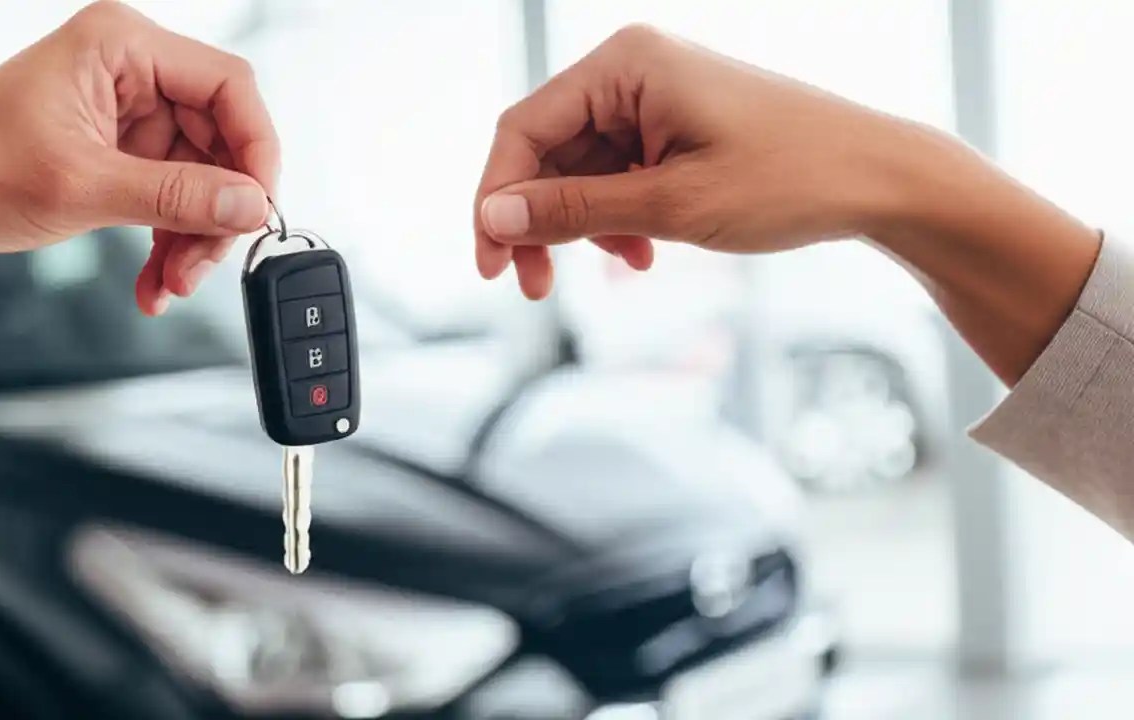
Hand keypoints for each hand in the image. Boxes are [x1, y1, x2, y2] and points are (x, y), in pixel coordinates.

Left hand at [0, 1, 278, 314]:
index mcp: (123, 46)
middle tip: (201, 263)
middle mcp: (134, 70)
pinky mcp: (125, 148)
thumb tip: (251, 205)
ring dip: (194, 237)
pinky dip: (171, 239)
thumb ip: (177, 195)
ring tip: (171, 280)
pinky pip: (175, 194)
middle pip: (222, 139)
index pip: (230, 86)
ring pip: (204, 177)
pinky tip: (157, 277)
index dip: (256, 150)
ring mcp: (132, 111)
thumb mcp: (84, 186)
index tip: (257, 208)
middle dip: (216, 211)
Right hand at [474, 24, 925, 298]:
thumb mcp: (671, 205)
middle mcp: (633, 70)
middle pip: (546, 150)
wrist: (878, 180)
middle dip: (539, 221)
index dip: (495, 199)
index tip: (489, 264)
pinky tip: (640, 253)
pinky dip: (616, 217)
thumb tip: (494, 219)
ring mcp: (655, 97)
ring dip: (583, 225)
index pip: (524, 129)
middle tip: (534, 285)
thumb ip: (574, 210)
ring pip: (580, 169)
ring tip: (619, 267)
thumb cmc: (791, 179)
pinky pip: (617, 173)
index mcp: (626, 64)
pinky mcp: (674, 125)